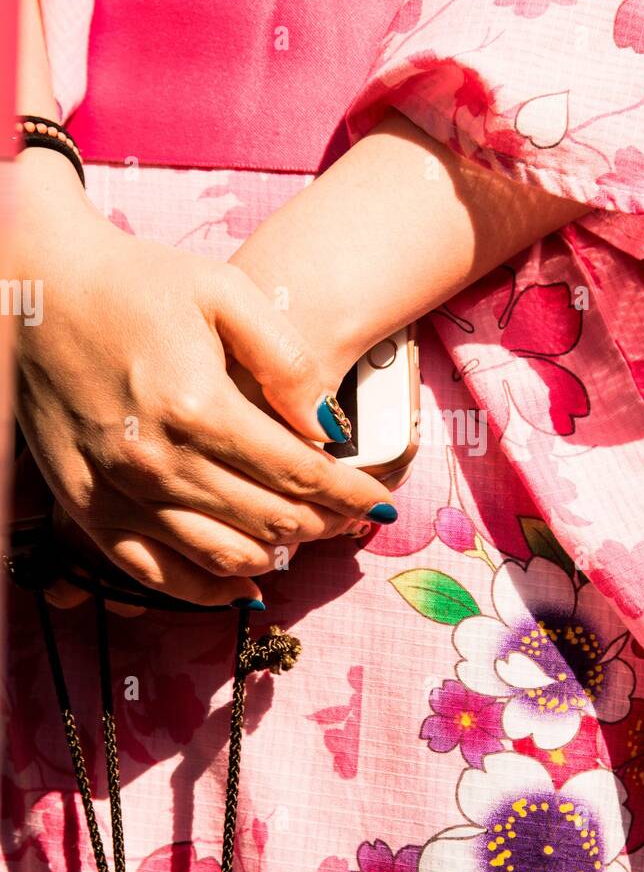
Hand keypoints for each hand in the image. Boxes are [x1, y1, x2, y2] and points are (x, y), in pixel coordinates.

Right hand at [13, 151, 396, 604]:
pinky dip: (208, 589)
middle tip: (350, 517)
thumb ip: (285, 361)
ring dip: (278, 554)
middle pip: (270, 519)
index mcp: (199, 407)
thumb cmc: (136, 283)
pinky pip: (155, 574)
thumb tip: (329, 427)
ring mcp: (120, 493)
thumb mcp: (224, 294)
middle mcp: (159, 462)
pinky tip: (244, 584)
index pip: (300, 474)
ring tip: (308, 538)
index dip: (349, 494)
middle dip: (324, 523)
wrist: (36, 288)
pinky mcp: (88, 508)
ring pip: (224, 554)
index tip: (379, 503)